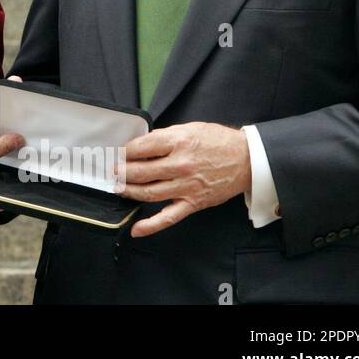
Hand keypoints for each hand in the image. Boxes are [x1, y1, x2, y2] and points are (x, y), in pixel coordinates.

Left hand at [117, 122, 251, 236]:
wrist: (246, 159)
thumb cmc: (217, 142)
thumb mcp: (188, 129)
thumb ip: (163, 137)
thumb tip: (139, 145)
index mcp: (178, 142)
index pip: (141, 147)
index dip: (126, 151)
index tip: (120, 152)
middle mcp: (181, 165)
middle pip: (141, 171)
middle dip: (121, 171)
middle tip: (113, 170)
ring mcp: (187, 187)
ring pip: (149, 192)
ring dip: (129, 191)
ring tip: (118, 187)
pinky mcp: (193, 203)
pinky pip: (169, 217)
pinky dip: (151, 225)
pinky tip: (136, 229)